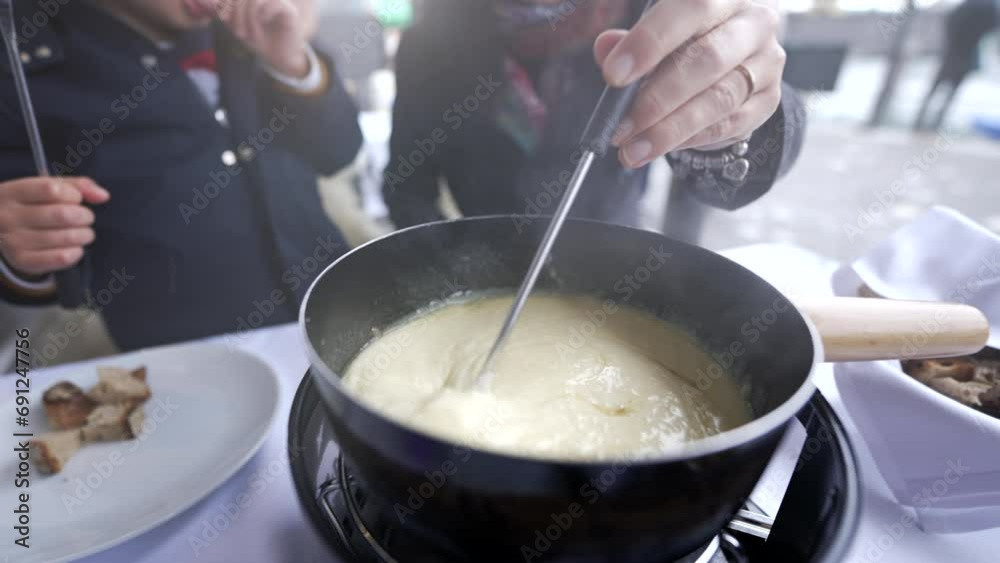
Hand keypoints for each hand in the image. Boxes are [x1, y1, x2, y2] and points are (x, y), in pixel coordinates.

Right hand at [0, 177, 108, 275]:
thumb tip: (103, 195)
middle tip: (86, 218)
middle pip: (61, 215)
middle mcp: (8, 216)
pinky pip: (60, 258)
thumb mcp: (48, 188)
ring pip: (64, 237)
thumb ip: (77, 186)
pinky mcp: (22, 261)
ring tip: (84, 233)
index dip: (73, 194)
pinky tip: (76, 248)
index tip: (76, 199)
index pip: (51, 190)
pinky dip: (76, 252)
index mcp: (12, 193)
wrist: (2, 232)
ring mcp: (13, 240)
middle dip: (84, 216)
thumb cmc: (32, 205)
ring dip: (84, 235)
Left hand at [217, 0, 311, 76]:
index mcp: (253, 0)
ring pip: (256, 0)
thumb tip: (217, 4)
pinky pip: (273, 4)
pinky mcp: (289, 11)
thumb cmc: (260, 41)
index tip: (224, 18)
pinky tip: (263, 26)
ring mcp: (278, 2)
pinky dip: (263, 17)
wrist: (280, 58)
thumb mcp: (238, 27)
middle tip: (238, 34)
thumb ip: (228, 15)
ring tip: (248, 36)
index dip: (228, 2)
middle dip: (237, 13)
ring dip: (248, 19)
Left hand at [597, 0, 785, 167]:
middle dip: (657, 99)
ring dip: (670, 130)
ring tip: (632, 151)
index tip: (613, 75)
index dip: (650, 42)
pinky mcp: (769, 98)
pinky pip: (730, 125)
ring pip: (719, 99)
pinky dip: (691, 140)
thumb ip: (631, 40)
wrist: (735, 56)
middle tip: (620, 128)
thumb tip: (606, 47)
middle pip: (708, 59)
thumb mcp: (658, 31)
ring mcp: (767, 61)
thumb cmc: (687, 38)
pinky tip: (661, 148)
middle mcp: (754, 21)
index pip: (690, 9)